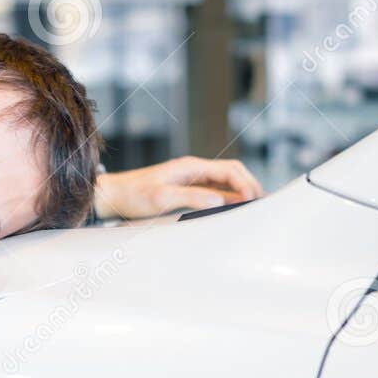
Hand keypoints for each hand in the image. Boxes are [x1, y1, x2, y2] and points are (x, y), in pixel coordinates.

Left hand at [92, 156, 264, 219]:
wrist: (115, 195)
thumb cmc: (134, 194)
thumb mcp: (161, 197)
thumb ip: (190, 197)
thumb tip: (218, 200)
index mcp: (192, 167)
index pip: (230, 170)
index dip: (246, 185)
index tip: (254, 201)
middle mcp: (195, 170)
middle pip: (234, 173)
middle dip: (251, 186)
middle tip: (262, 205)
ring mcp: (193, 179)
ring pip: (227, 182)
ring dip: (242, 193)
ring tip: (255, 209)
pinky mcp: (189, 189)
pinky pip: (217, 191)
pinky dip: (230, 199)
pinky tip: (235, 210)